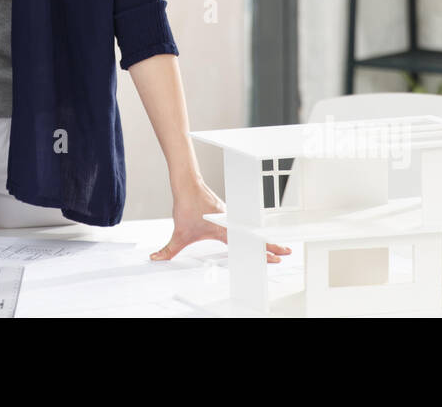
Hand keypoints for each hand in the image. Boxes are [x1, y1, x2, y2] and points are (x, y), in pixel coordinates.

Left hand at [149, 178, 290, 262]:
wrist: (187, 183)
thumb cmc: (186, 205)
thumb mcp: (178, 233)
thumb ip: (168, 249)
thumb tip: (156, 258)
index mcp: (224, 230)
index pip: (247, 244)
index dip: (262, 251)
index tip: (275, 257)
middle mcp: (230, 223)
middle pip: (254, 237)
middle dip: (270, 246)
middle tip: (286, 253)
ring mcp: (230, 217)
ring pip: (250, 229)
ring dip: (263, 238)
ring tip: (278, 247)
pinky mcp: (227, 213)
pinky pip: (243, 224)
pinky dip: (253, 230)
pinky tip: (258, 235)